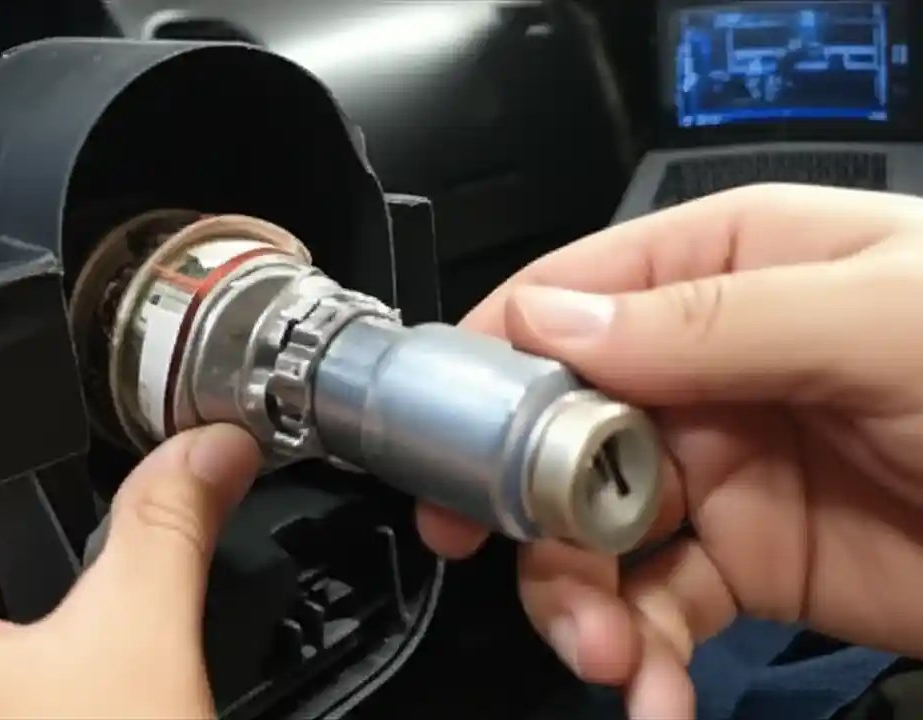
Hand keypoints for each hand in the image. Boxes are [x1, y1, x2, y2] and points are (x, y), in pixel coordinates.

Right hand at [414, 184, 922, 716]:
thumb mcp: (884, 319)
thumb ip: (711, 321)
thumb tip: (554, 322)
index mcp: (727, 270)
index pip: (569, 299)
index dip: (494, 367)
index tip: (450, 445)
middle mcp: (706, 369)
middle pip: (560, 434)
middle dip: (531, 512)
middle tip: (527, 568)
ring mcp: (726, 473)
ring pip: (595, 535)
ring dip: (583, 603)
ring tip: (613, 658)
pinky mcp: (754, 565)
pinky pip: (659, 610)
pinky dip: (643, 659)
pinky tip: (653, 691)